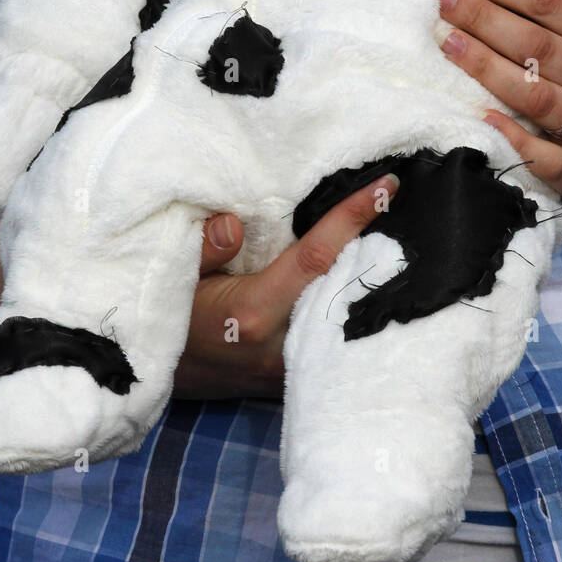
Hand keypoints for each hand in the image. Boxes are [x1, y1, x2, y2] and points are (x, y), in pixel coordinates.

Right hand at [172, 172, 399, 399]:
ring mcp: (293, 367)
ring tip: (397, 234)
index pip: (315, 258)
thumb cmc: (167, 317)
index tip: (386, 185)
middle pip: (348, 287)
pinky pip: (337, 335)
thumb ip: (202, 248)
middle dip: (380, 247)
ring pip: (348, 316)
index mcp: (252, 313)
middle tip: (405, 206)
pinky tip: (371, 276)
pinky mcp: (298, 376)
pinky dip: (355, 304)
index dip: (352, 218)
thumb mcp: (173, 276)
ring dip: (372, 277)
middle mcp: (282, 343)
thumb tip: (233, 223)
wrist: (157, 376)